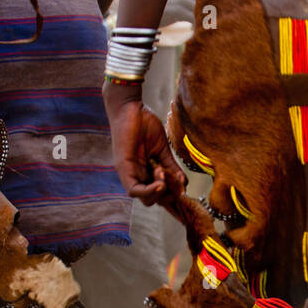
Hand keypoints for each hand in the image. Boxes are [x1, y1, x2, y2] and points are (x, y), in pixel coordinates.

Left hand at [105, 90, 186, 205]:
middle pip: (154, 200)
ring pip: (145, 198)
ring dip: (160, 193)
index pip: (160, 194)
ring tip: (165, 175)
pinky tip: (160, 182)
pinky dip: (149, 191)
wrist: (130, 106)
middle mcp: (137, 176)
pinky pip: (134, 190)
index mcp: (147, 172)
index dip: (173, 196)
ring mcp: (129, 174)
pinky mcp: (123, 169)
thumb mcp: (163, 149)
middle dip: (169, 196)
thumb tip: (184, 183)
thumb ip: (171, 166)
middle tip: (175, 180)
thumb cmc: (144, 123)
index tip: (183, 186)